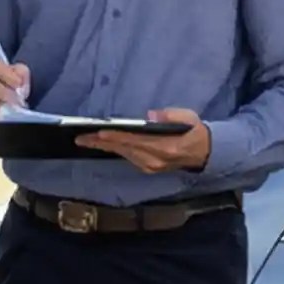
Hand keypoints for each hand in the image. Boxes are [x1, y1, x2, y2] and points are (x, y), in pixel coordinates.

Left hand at [75, 108, 210, 173]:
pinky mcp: (148, 168)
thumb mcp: (189, 117)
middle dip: (101, 143)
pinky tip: (103, 144)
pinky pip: (127, 157)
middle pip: (123, 149)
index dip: (115, 136)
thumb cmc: (194, 131)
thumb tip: (151, 116)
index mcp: (165, 147)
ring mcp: (150, 166)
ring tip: (86, 139)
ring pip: (122, 154)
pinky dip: (114, 149)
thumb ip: (170, 115)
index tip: (98, 132)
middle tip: (80, 138)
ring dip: (104, 147)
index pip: (134, 140)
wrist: (204, 153)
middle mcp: (154, 159)